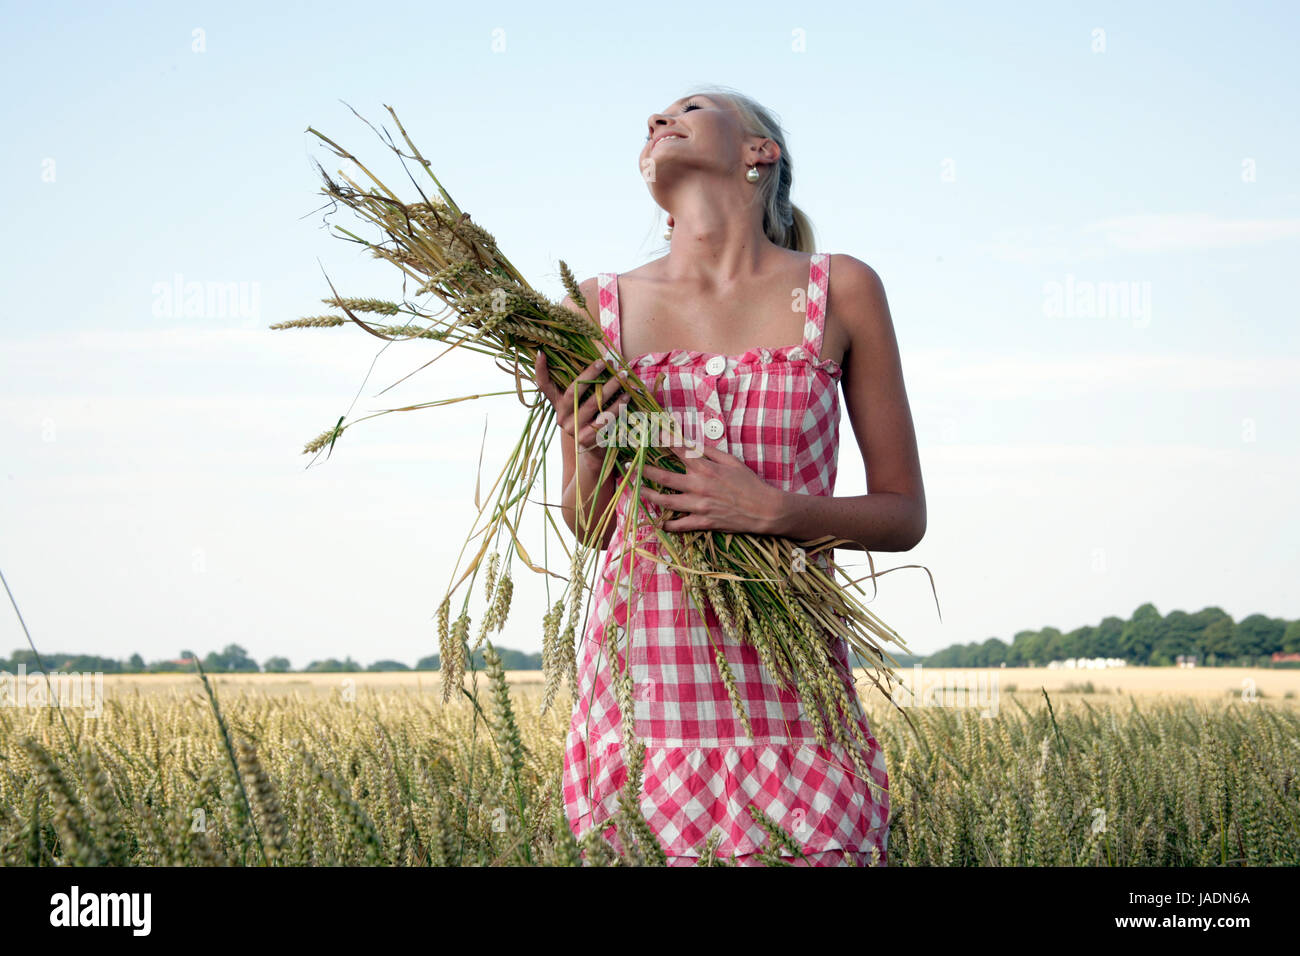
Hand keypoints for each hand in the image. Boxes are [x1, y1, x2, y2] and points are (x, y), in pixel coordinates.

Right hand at [534, 351, 628, 461]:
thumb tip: (603, 360)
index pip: (543, 385)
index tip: (542, 352)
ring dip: (610, 389)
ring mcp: (573, 429)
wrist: (594, 455)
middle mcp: (562, 417)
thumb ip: (585, 387)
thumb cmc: (592, 421)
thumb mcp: (583, 405)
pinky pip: (604, 420)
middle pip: (574, 392)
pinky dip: (617, 407)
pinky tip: (627, 398)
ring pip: (592, 405)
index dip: (540, 370)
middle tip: (607, 362)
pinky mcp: (588, 440)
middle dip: (591, 375)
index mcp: (558, 405)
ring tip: (624, 377)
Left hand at [637, 441, 785, 534]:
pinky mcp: (702, 522)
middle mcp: (698, 485)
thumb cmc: (749, 482)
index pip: (678, 451)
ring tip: (636, 491)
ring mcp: (698, 505)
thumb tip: (692, 443)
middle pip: (663, 476)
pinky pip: (680, 525)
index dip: (662, 442)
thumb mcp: (731, 460)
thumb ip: (710, 451)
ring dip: (648, 495)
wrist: (764, 509)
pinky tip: (658, 522)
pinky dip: (667, 524)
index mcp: (705, 467)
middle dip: (644, 470)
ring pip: (665, 501)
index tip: (648, 436)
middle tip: (629, 467)